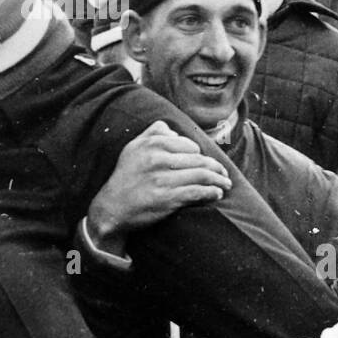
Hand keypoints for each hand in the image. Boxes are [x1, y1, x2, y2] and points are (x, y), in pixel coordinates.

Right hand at [85, 120, 230, 253]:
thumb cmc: (125, 177)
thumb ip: (152, 133)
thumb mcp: (132, 148)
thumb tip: (173, 130)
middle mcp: (157, 159)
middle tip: (224, 174)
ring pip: (201, 175)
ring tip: (226, 184)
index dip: (200, 154)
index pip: (189, 145)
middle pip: (199, 160)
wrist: (111, 207)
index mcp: (151, 144)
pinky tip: (216, 194)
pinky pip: (197, 192)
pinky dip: (211, 192)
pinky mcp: (167, 199)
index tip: (206, 162)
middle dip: (216, 167)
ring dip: (219, 180)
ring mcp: (163, 179)